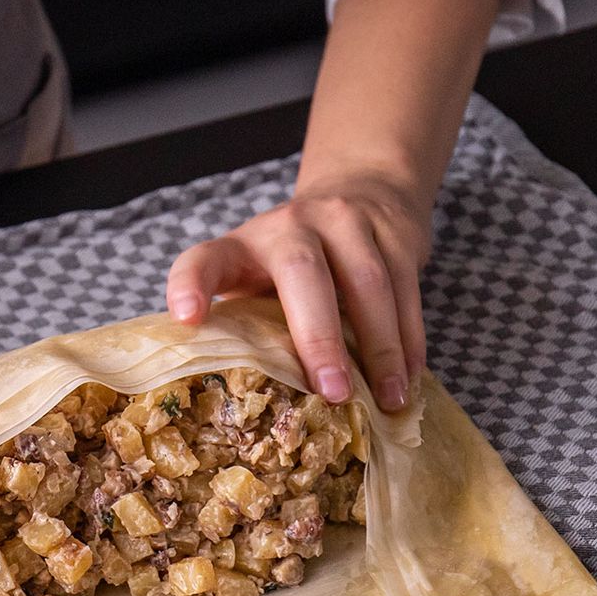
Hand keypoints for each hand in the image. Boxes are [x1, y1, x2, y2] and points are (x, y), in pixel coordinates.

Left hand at [165, 168, 431, 411]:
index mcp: (243, 247)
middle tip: (333, 392)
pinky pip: (406, 288)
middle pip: (302, 274)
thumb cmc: (297, 262)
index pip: (205, 260)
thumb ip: (251, 326)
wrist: (363, 188)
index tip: (187, 320)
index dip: (191, 285)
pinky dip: (409, 339)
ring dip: (381, 347)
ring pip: (368, 283)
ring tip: (387, 399)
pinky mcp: (392, 230)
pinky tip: (409, 378)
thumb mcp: (261, 279)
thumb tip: (246, 408)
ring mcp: (345, 221)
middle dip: (319, 337)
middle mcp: (289, 227)